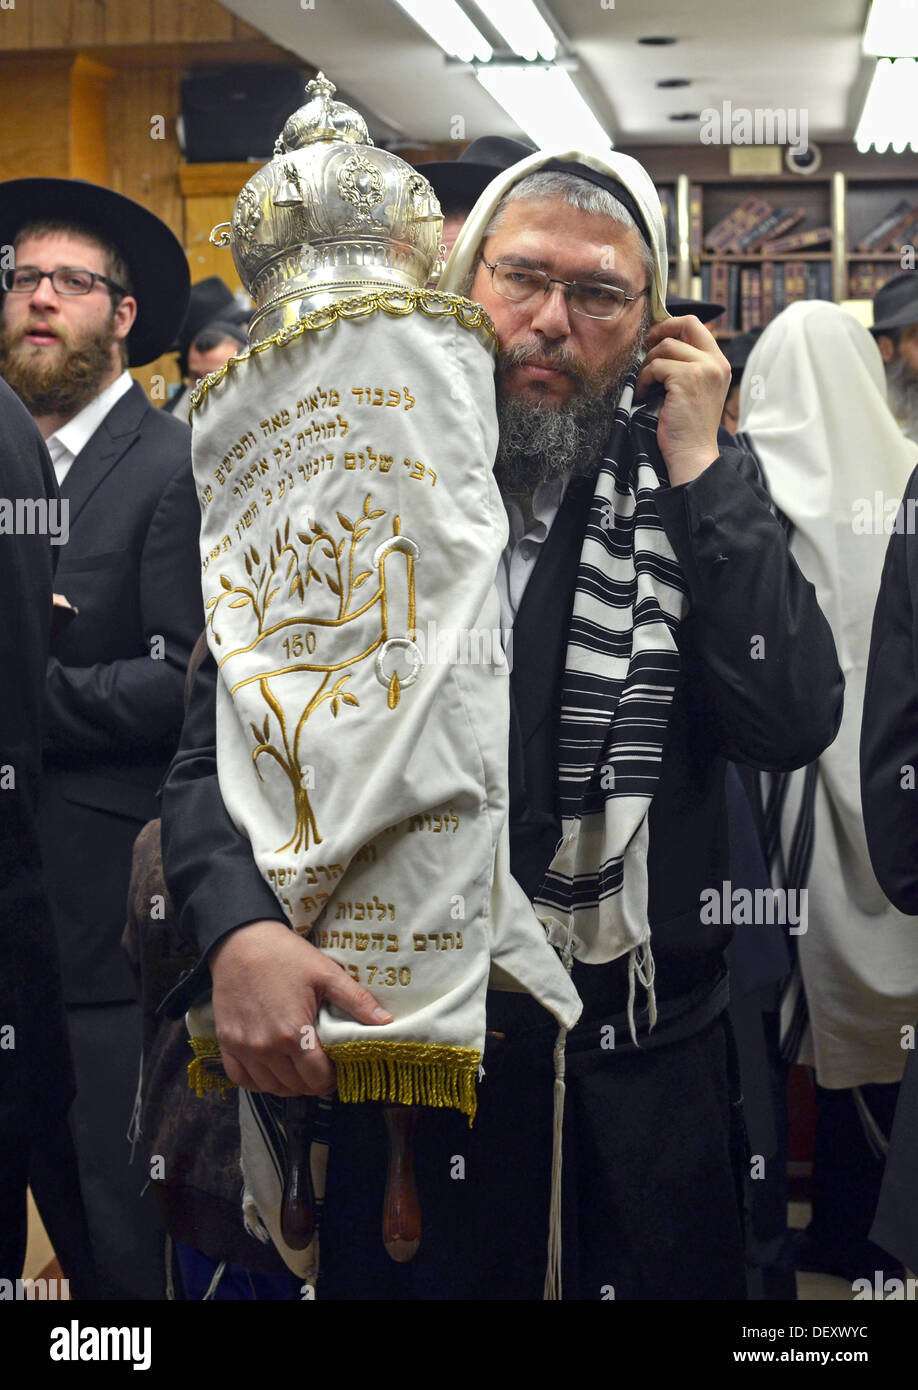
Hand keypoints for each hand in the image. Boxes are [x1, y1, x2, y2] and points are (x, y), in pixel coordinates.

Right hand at [209, 918, 392, 1096]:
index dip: (332, 1078)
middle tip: (321, 1067)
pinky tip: (272, 1070)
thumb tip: (386, 1022)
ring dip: (289, 1084)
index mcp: (293, 1033)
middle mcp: (266, 1047)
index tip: (336, 1067)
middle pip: (296, 1087)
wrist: (241, 941)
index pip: (318, 1079)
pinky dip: (259, 1082)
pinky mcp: (226, 1043)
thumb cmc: (285, 956)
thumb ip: (357, 1001)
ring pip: (271, 1087)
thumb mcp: (326, 973)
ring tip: (300, 1068)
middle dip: (313, 1082)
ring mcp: (243, 1048)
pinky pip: (242, 1080)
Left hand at [634, 315, 730, 485]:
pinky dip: (644, 379)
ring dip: (647, 364)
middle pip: (686, 324)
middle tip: (644, 348)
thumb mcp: (696, 390)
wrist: (692, 453)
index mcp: (719, 364)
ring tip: (645, 384)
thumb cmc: (688, 427)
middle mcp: (715, 362)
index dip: (672, 326)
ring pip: (665, 347)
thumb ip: (688, 366)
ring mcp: (703, 369)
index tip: (655, 338)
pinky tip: (643, 394)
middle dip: (660, 331)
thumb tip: (662, 343)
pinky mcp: (686, 378)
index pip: (697, 326)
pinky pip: (655, 366)